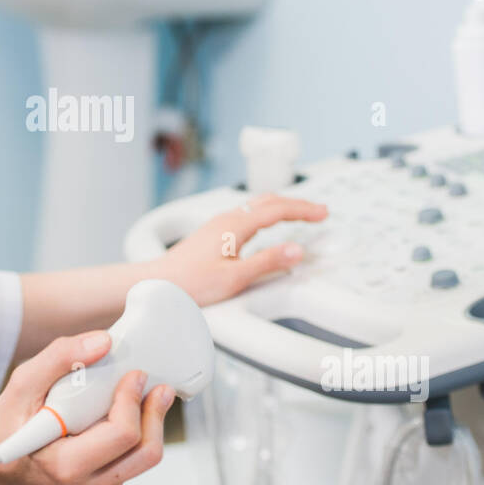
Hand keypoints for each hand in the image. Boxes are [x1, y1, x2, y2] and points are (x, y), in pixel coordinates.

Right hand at [0, 331, 173, 484]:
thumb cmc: (8, 425)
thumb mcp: (22, 385)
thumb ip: (59, 358)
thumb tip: (104, 341)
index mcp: (65, 466)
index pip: (121, 436)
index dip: (133, 400)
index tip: (134, 373)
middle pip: (145, 452)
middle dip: (155, 413)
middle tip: (157, 385)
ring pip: (145, 459)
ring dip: (152, 423)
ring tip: (150, 395)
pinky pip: (133, 463)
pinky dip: (138, 435)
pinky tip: (126, 414)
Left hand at [153, 193, 327, 304]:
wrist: (159, 282)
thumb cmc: (190, 282)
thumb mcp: (235, 277)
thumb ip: (268, 262)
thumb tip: (296, 250)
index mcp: (235, 226)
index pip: (278, 209)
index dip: (304, 210)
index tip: (323, 213)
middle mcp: (227, 219)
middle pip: (269, 202)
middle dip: (297, 204)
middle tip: (318, 211)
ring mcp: (219, 224)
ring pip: (257, 206)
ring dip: (282, 207)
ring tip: (300, 214)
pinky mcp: (214, 232)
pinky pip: (247, 214)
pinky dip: (267, 214)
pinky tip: (269, 224)